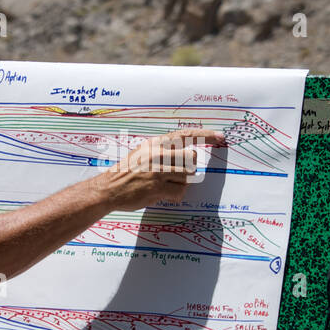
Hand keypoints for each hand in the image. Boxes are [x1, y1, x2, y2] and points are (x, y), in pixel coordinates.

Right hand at [100, 128, 225, 209]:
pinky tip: (162, 194)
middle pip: (191, 159)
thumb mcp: (143, 153)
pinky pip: (180, 191)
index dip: (205, 135)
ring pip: (187, 176)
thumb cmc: (126, 173)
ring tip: (163, 185)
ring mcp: (158, 170)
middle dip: (187, 169)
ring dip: (179, 183)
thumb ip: (163, 151)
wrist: (108, 188)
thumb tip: (187, 153)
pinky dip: (175, 195)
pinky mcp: (157, 187)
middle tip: (173, 175)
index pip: (186, 135)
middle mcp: (158, 153)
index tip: (220, 137)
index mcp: (155, 143)